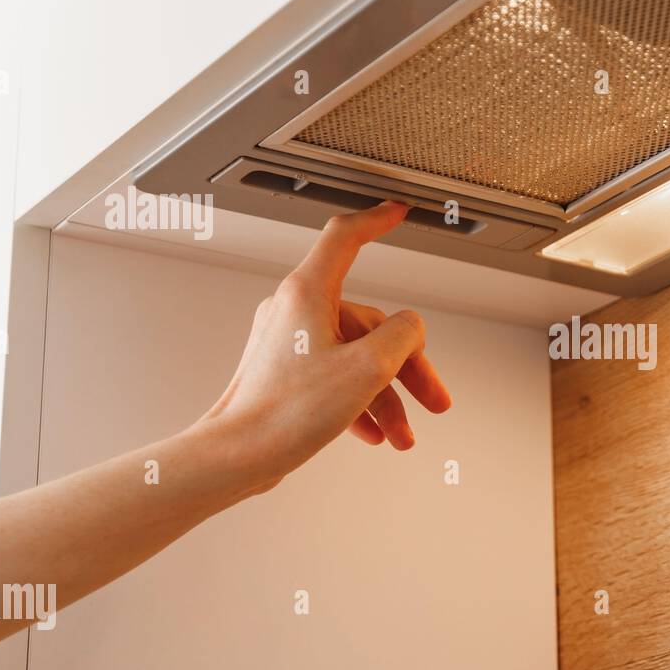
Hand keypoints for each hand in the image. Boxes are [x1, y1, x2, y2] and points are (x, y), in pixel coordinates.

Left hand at [196, 202, 451, 492]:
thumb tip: (410, 327)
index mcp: (308, 294)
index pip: (345, 238)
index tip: (396, 213)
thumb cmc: (286, 413)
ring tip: (401, 433)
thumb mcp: (367, 368)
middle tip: (433, 398)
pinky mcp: (283, 372)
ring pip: (354, 357)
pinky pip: (333, 375)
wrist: (237, 455)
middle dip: (406, 367)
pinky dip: (359, 401)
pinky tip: (373, 432)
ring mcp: (286, 342)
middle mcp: (294, 311)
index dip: (376, 221)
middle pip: (369, 322)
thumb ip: (401, 336)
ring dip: (385, 396)